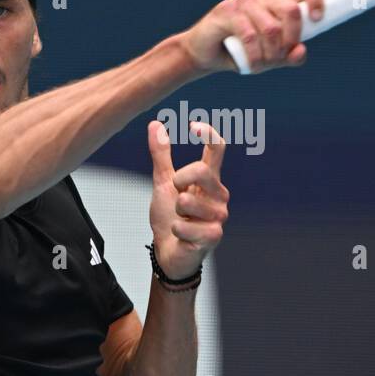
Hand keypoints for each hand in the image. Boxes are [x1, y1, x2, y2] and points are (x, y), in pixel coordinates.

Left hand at [147, 120, 229, 280]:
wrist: (168, 251)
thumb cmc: (169, 216)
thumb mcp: (163, 183)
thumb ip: (161, 155)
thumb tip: (155, 123)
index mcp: (209, 179)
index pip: (218, 150)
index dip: (209, 134)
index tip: (193, 126)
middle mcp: (219, 195)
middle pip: (202, 171)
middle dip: (180, 179)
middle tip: (175, 192)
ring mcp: (219, 215)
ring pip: (188, 201)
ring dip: (176, 212)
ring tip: (181, 220)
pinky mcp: (214, 235)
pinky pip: (185, 226)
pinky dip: (176, 231)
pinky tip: (182, 236)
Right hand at [180, 0, 325, 74]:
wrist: (206, 55)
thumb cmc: (242, 53)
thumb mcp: (270, 58)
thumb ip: (289, 55)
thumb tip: (301, 51)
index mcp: (277, 2)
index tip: (318, 19)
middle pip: (291, 10)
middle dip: (290, 41)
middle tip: (280, 57)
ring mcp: (243, 1)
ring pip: (272, 28)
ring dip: (270, 54)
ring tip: (261, 65)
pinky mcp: (226, 10)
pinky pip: (250, 35)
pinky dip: (254, 56)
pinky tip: (251, 65)